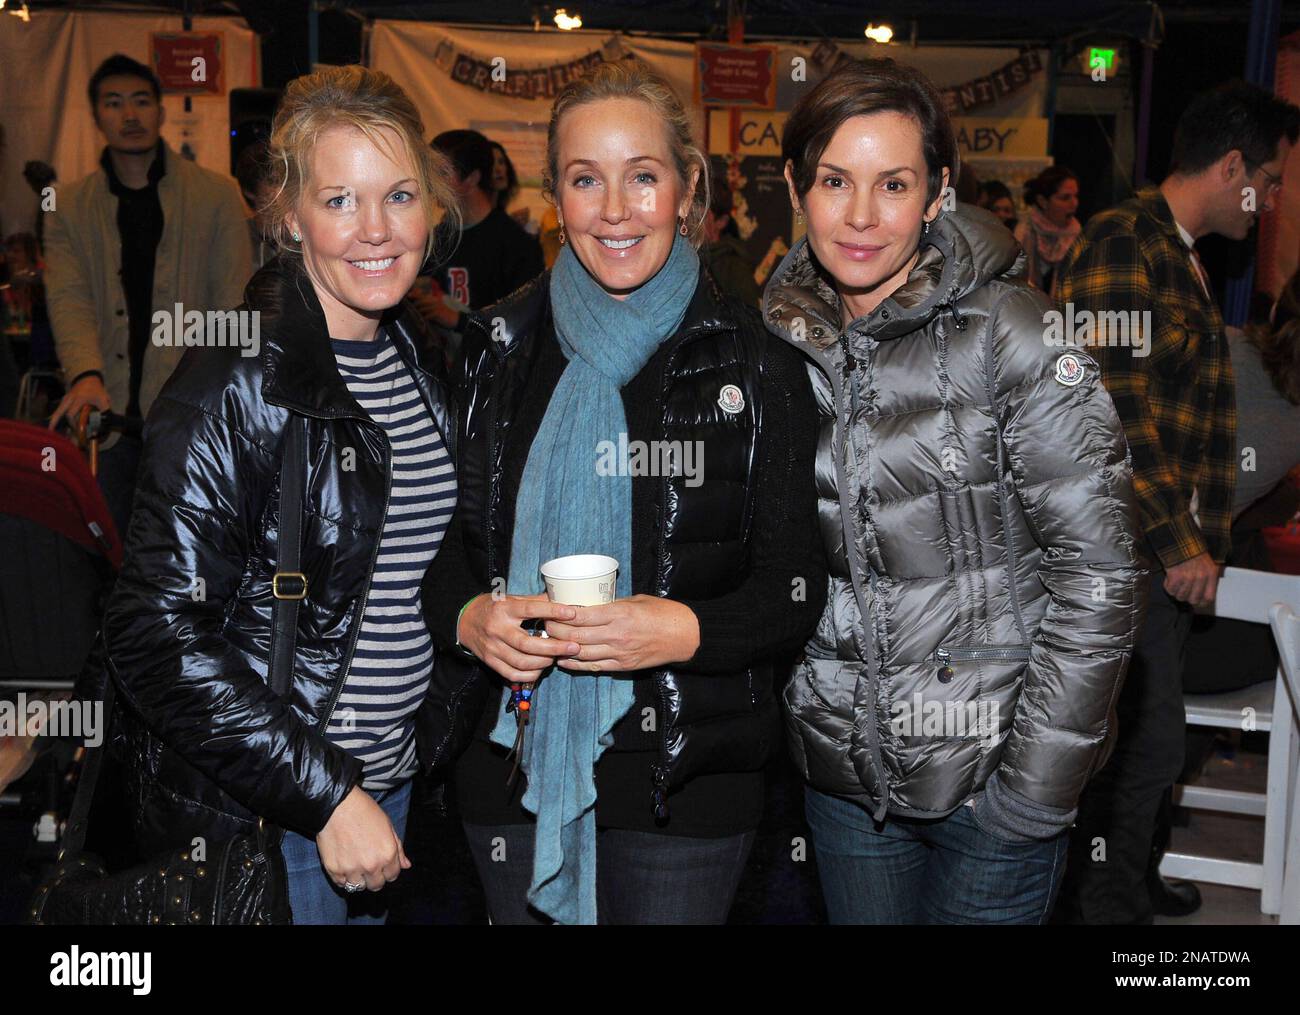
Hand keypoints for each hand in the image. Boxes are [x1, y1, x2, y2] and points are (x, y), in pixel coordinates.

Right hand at [49, 375, 108, 430]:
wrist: (88, 378)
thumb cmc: (95, 389)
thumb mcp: (103, 399)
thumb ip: (104, 410)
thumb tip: (106, 421)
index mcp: (79, 399)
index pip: (72, 413)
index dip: (73, 422)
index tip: (76, 429)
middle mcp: (70, 398)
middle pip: (59, 411)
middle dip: (55, 421)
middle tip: (51, 430)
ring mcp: (66, 398)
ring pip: (58, 409)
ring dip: (54, 418)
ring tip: (51, 429)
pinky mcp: (65, 399)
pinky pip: (60, 408)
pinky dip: (57, 415)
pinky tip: (55, 422)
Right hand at [316, 785, 409, 891]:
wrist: (337, 805)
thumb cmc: (364, 811)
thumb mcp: (388, 826)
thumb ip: (398, 848)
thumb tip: (406, 865)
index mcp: (388, 854)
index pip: (392, 876)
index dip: (388, 870)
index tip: (382, 864)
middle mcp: (371, 865)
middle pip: (376, 885)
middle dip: (374, 877)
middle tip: (368, 866)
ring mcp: (352, 869)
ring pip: (358, 887)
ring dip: (358, 879)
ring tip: (355, 865)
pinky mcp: (334, 870)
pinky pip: (341, 883)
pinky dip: (343, 878)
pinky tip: (344, 864)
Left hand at [406, 287, 460, 328]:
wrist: (456, 319)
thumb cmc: (445, 315)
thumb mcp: (437, 308)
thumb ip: (428, 307)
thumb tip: (418, 308)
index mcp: (434, 299)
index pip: (422, 295)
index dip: (414, 295)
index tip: (407, 296)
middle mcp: (434, 301)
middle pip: (421, 300)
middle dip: (414, 303)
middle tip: (407, 306)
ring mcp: (436, 306)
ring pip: (423, 307)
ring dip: (417, 311)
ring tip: (412, 314)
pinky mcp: (438, 313)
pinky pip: (428, 315)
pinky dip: (423, 318)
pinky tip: (420, 320)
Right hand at [457, 592, 579, 683]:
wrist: (465, 621)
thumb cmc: (494, 607)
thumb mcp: (512, 598)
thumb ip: (535, 601)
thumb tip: (561, 599)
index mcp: (504, 609)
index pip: (530, 609)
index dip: (552, 611)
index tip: (571, 613)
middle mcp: (497, 628)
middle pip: (527, 643)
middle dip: (553, 647)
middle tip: (573, 647)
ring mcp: (492, 647)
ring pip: (521, 661)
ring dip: (543, 662)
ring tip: (556, 657)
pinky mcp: (490, 661)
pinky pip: (512, 674)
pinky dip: (530, 674)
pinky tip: (540, 668)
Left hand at [546, 595, 699, 672]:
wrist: (685, 635)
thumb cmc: (663, 612)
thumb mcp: (636, 600)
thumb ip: (612, 604)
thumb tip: (589, 603)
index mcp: (619, 614)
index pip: (580, 615)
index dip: (560, 614)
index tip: (549, 610)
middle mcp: (616, 635)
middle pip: (575, 635)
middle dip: (554, 631)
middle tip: (543, 625)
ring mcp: (619, 653)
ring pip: (580, 653)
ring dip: (561, 649)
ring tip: (548, 642)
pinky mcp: (622, 666)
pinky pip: (593, 667)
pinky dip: (575, 665)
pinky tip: (562, 660)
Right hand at [1163, 552, 1221, 605]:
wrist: (1180, 540)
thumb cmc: (1194, 551)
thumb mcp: (1210, 562)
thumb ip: (1211, 577)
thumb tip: (1206, 592)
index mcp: (1211, 574)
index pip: (1209, 597)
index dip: (1201, 602)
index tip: (1197, 602)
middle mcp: (1201, 577)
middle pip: (1193, 599)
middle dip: (1187, 597)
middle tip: (1183, 592)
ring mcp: (1188, 577)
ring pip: (1180, 596)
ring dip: (1176, 592)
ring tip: (1176, 584)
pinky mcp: (1175, 575)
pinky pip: (1170, 589)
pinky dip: (1168, 586)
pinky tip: (1170, 579)